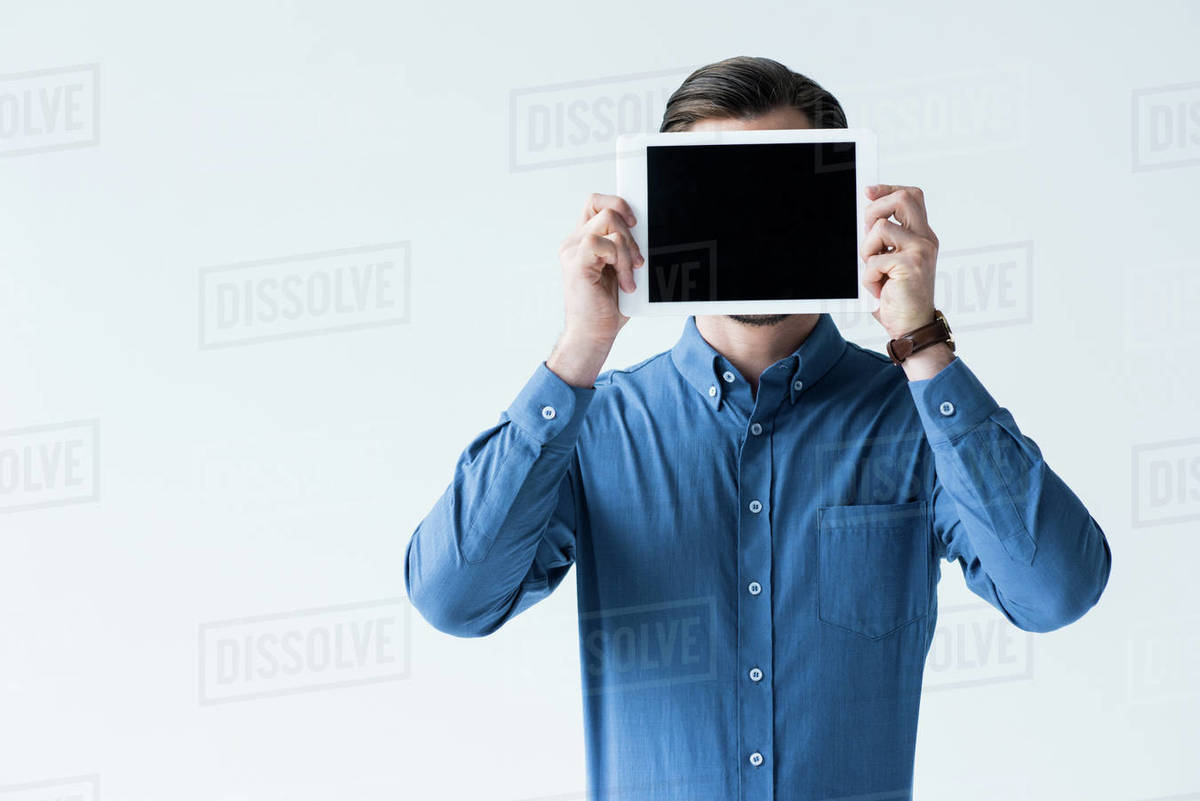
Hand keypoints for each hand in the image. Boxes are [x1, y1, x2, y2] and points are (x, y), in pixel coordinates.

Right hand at [547, 193, 643, 386]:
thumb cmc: (608, 307)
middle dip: (631, 232)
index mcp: (584, 241)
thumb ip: (626, 247)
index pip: (596, 202)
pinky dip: (619, 259)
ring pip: (609, 221)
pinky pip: (602, 241)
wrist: (594, 335)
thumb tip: (647, 229)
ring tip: (629, 275)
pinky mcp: (576, 263)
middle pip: (606, 207)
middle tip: (637, 261)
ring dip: (627, 250)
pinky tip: (623, 281)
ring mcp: (572, 251)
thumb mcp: (623, 269)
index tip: (635, 222)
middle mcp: (574, 242)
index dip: (618, 202)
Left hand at [860, 184, 938, 338]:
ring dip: (867, 250)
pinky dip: (868, 276)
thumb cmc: (897, 298)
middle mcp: (926, 239)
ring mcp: (921, 251)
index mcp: (922, 236)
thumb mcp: (888, 262)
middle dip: (874, 210)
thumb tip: (863, 219)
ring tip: (873, 271)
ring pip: (881, 227)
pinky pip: (875, 259)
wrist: (911, 328)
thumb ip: (883, 241)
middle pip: (903, 198)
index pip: (910, 196)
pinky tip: (878, 289)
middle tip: (866, 233)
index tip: (868, 192)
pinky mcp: (911, 265)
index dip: (887, 189)